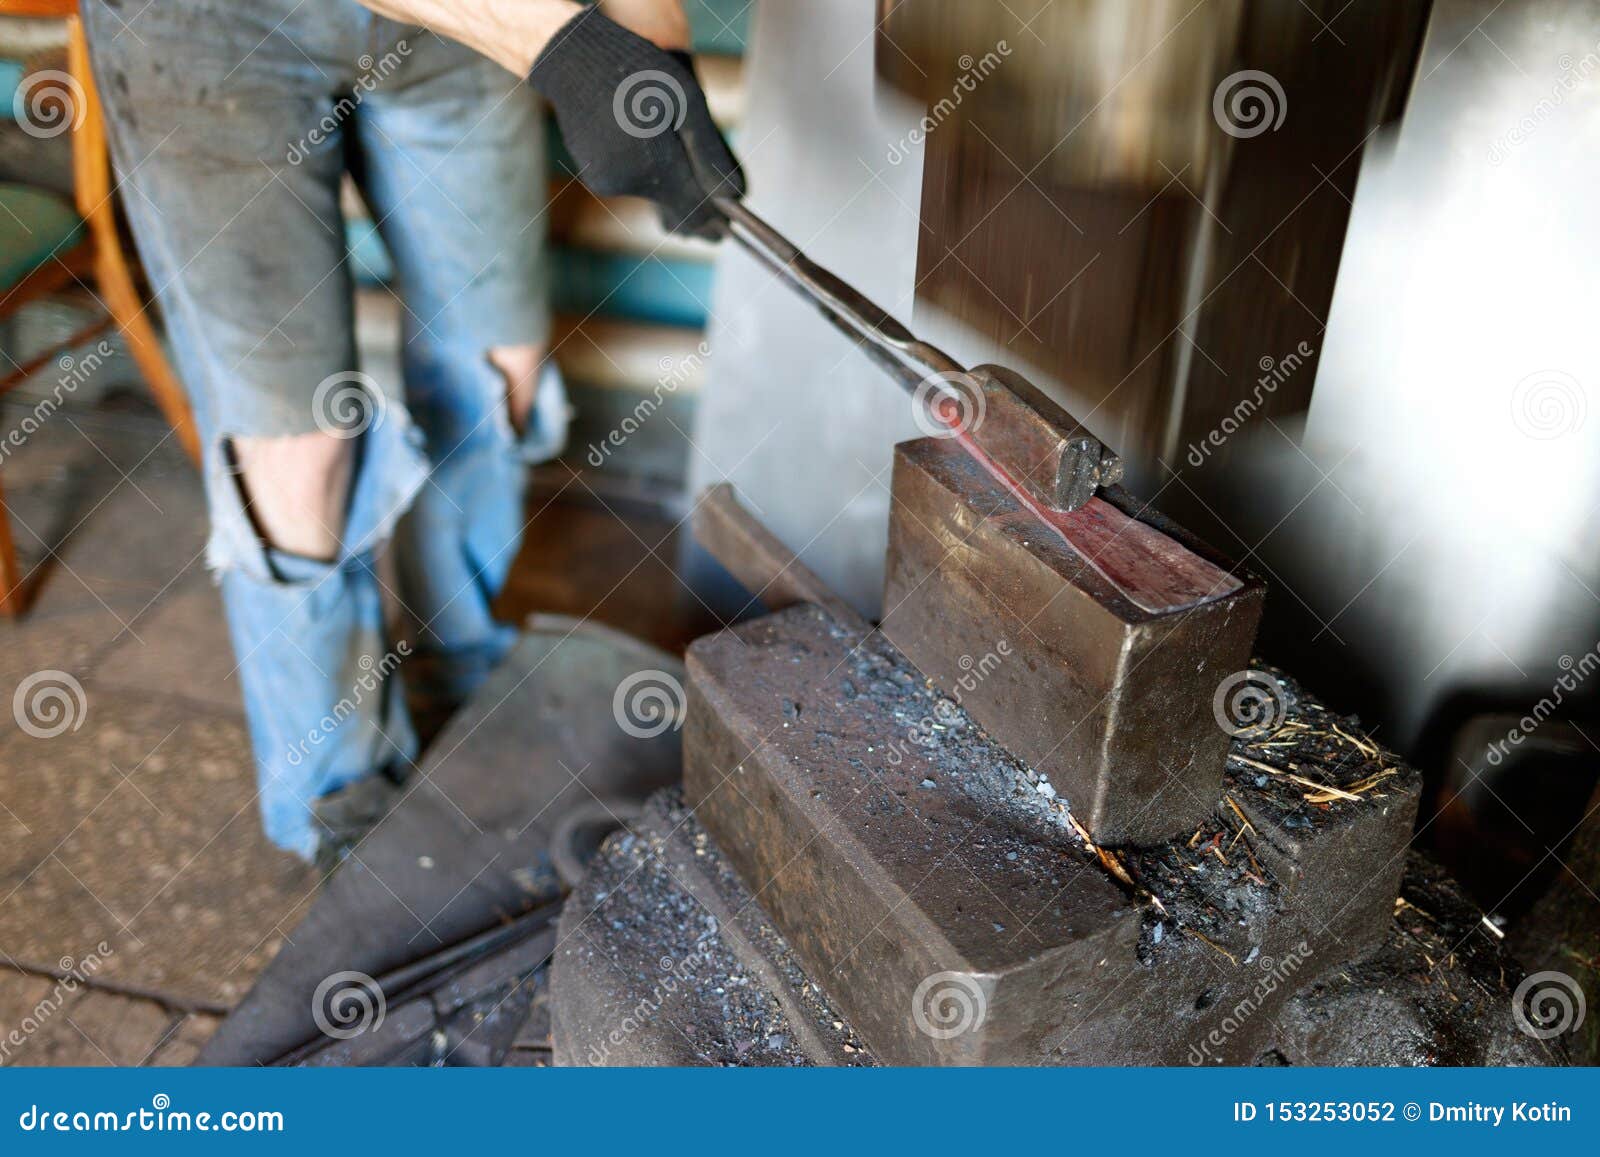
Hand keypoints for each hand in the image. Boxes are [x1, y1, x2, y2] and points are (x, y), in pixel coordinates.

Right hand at [528, 8, 744, 236]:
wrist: (574, 56)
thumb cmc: (637, 69)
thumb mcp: (685, 100)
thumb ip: (709, 153)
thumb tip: (734, 199)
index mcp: (649, 166)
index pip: (695, 212)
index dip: (718, 214)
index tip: (733, 208)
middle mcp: (623, 184)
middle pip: (676, 207)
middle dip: (697, 195)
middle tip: (713, 173)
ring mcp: (605, 182)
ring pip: (656, 194)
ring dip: (670, 178)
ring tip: (669, 138)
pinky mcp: (594, 176)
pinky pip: (635, 183)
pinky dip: (647, 169)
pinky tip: (644, 139)